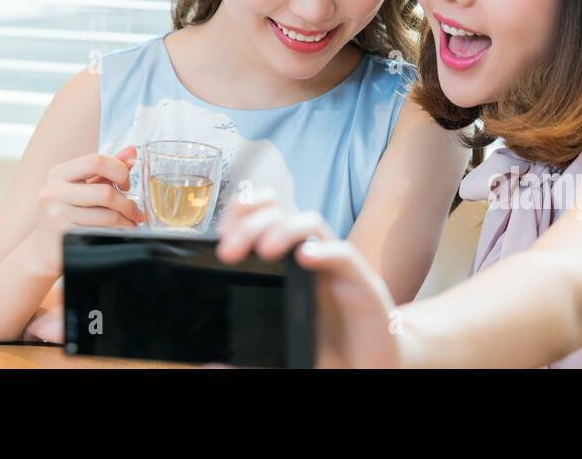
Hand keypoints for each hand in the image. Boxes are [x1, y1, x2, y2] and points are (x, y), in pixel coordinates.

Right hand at [27, 144, 143, 277]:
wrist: (45, 247)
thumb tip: (132, 151)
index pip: (96, 161)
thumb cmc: (67, 212)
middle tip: (136, 212)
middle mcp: (53, 192)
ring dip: (126, 221)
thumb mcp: (83, 186)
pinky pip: (102, 233)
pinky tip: (119, 234)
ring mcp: (56, 216)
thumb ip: (107, 168)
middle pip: (106, 192)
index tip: (126, 184)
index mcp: (59, 173)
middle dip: (128, 204)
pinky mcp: (64, 237)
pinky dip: (116, 233)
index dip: (119, 171)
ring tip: (131, 224)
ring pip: (107, 216)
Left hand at [214, 194, 403, 367]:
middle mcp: (312, 257)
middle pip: (281, 216)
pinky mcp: (364, 284)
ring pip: (311, 224)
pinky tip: (306, 257)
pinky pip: (344, 255)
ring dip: (284, 229)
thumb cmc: (327, 352)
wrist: (373, 367)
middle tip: (229, 252)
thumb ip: (248, 360)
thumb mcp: (280, 355)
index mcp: (288, 266)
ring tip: (266, 249)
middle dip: (252, 224)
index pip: (264, 219)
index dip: (241, 214)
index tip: (219, 232)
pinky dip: (325, 251)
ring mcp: (337, 267)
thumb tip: (208, 367)